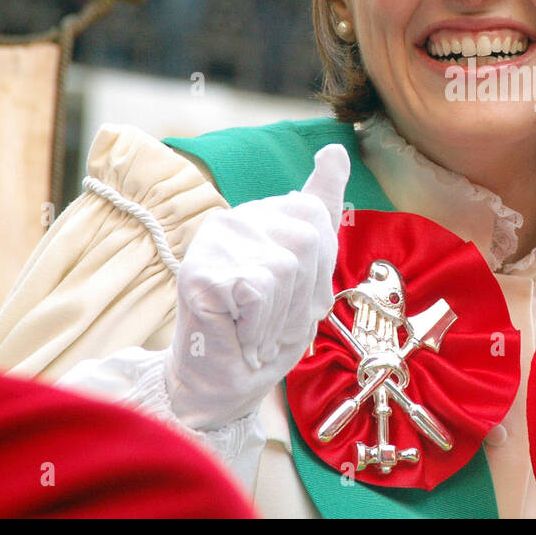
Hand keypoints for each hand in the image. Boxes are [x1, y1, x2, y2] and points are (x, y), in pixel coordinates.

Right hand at [165, 144, 348, 430]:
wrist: (222, 386)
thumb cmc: (266, 333)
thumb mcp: (309, 273)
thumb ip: (322, 208)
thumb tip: (336, 148)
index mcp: (266, 214)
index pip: (318, 218)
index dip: (318, 274)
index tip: (286, 299)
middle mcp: (238, 217)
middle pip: (309, 245)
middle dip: (302, 299)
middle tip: (271, 324)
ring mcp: (215, 241)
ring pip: (286, 270)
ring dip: (279, 318)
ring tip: (255, 331)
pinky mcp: (199, 270)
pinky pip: (260, 292)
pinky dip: (258, 327)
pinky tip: (239, 336)